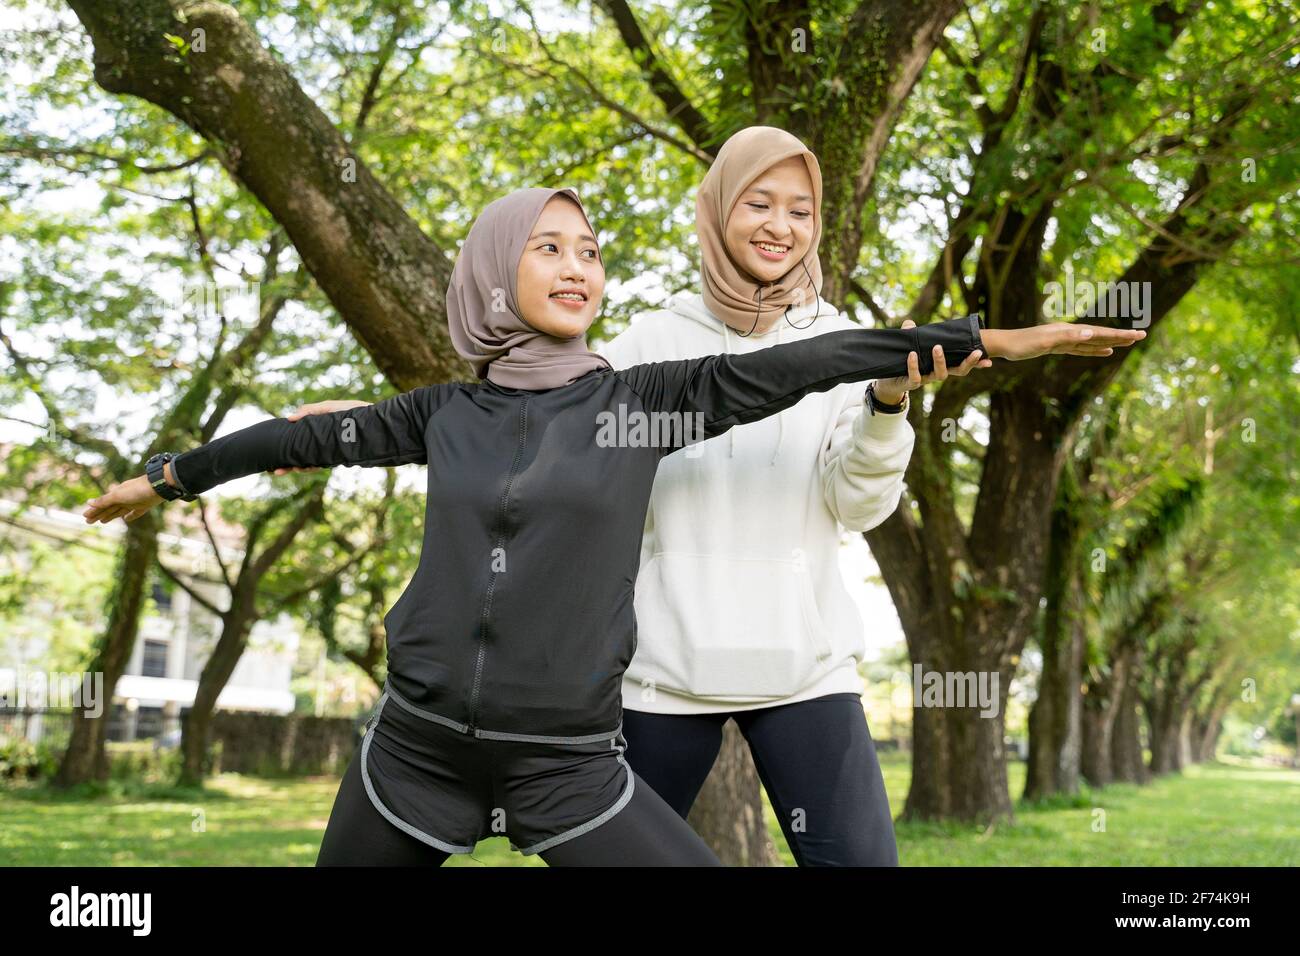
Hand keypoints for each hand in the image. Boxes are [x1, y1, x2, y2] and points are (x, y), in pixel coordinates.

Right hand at [84, 475, 163, 524]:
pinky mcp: (145, 506)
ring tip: (102, 521)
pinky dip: (129, 516)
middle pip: (109, 508)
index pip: (102, 504)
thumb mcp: (119, 495)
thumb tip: (89, 502)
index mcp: (117, 493)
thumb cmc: (138, 489)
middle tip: (88, 521)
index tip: (85, 517)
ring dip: (110, 516)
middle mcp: (124, 497)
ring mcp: (135, 502)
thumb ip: (105, 500)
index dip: (94, 511)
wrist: (160, 485)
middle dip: (98, 514)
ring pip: (119, 511)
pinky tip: (126, 519)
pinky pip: (135, 513)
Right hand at [272, 400, 372, 474]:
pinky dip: (314, 466)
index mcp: (320, 436)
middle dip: (289, 466)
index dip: (287, 454)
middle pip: (303, 458)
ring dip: (300, 468)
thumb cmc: (355, 412)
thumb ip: (311, 411)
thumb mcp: (331, 407)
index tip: (275, 460)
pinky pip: (325, 464)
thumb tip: (289, 418)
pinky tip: (304, 467)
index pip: (300, 447)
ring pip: (313, 464)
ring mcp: (333, 453)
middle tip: (276, 471)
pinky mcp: (342, 457)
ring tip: (288, 469)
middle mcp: (324, 447)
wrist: (378, 421)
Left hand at [873, 319, 992, 404]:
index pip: (963, 364)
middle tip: (976, 351)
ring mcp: (926, 379)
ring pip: (940, 375)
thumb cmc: (902, 362)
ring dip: (941, 361)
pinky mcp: (912, 384)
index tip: (989, 360)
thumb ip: (912, 334)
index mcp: (942, 364)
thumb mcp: (909, 345)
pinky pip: (916, 377)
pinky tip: (912, 354)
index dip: (976, 364)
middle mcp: (937, 373)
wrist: (887, 380)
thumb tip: (910, 322)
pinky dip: (914, 366)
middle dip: (969, 362)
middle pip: (959, 371)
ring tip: (937, 347)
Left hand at [981, 323, 1145, 360]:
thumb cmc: (1021, 344)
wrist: (1003, 345)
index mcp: (1068, 330)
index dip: (1118, 334)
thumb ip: (1067, 336)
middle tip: (1142, 336)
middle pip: (1100, 334)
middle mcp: (1069, 332)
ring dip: (1110, 341)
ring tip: (1128, 342)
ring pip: (1092, 341)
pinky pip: (1081, 349)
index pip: (1099, 332)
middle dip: (1121, 336)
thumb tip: (1091, 333)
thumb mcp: (1043, 341)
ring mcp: (1063, 339)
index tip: (1137, 334)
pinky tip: (1104, 351)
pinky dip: (1094, 350)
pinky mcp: (1057, 347)